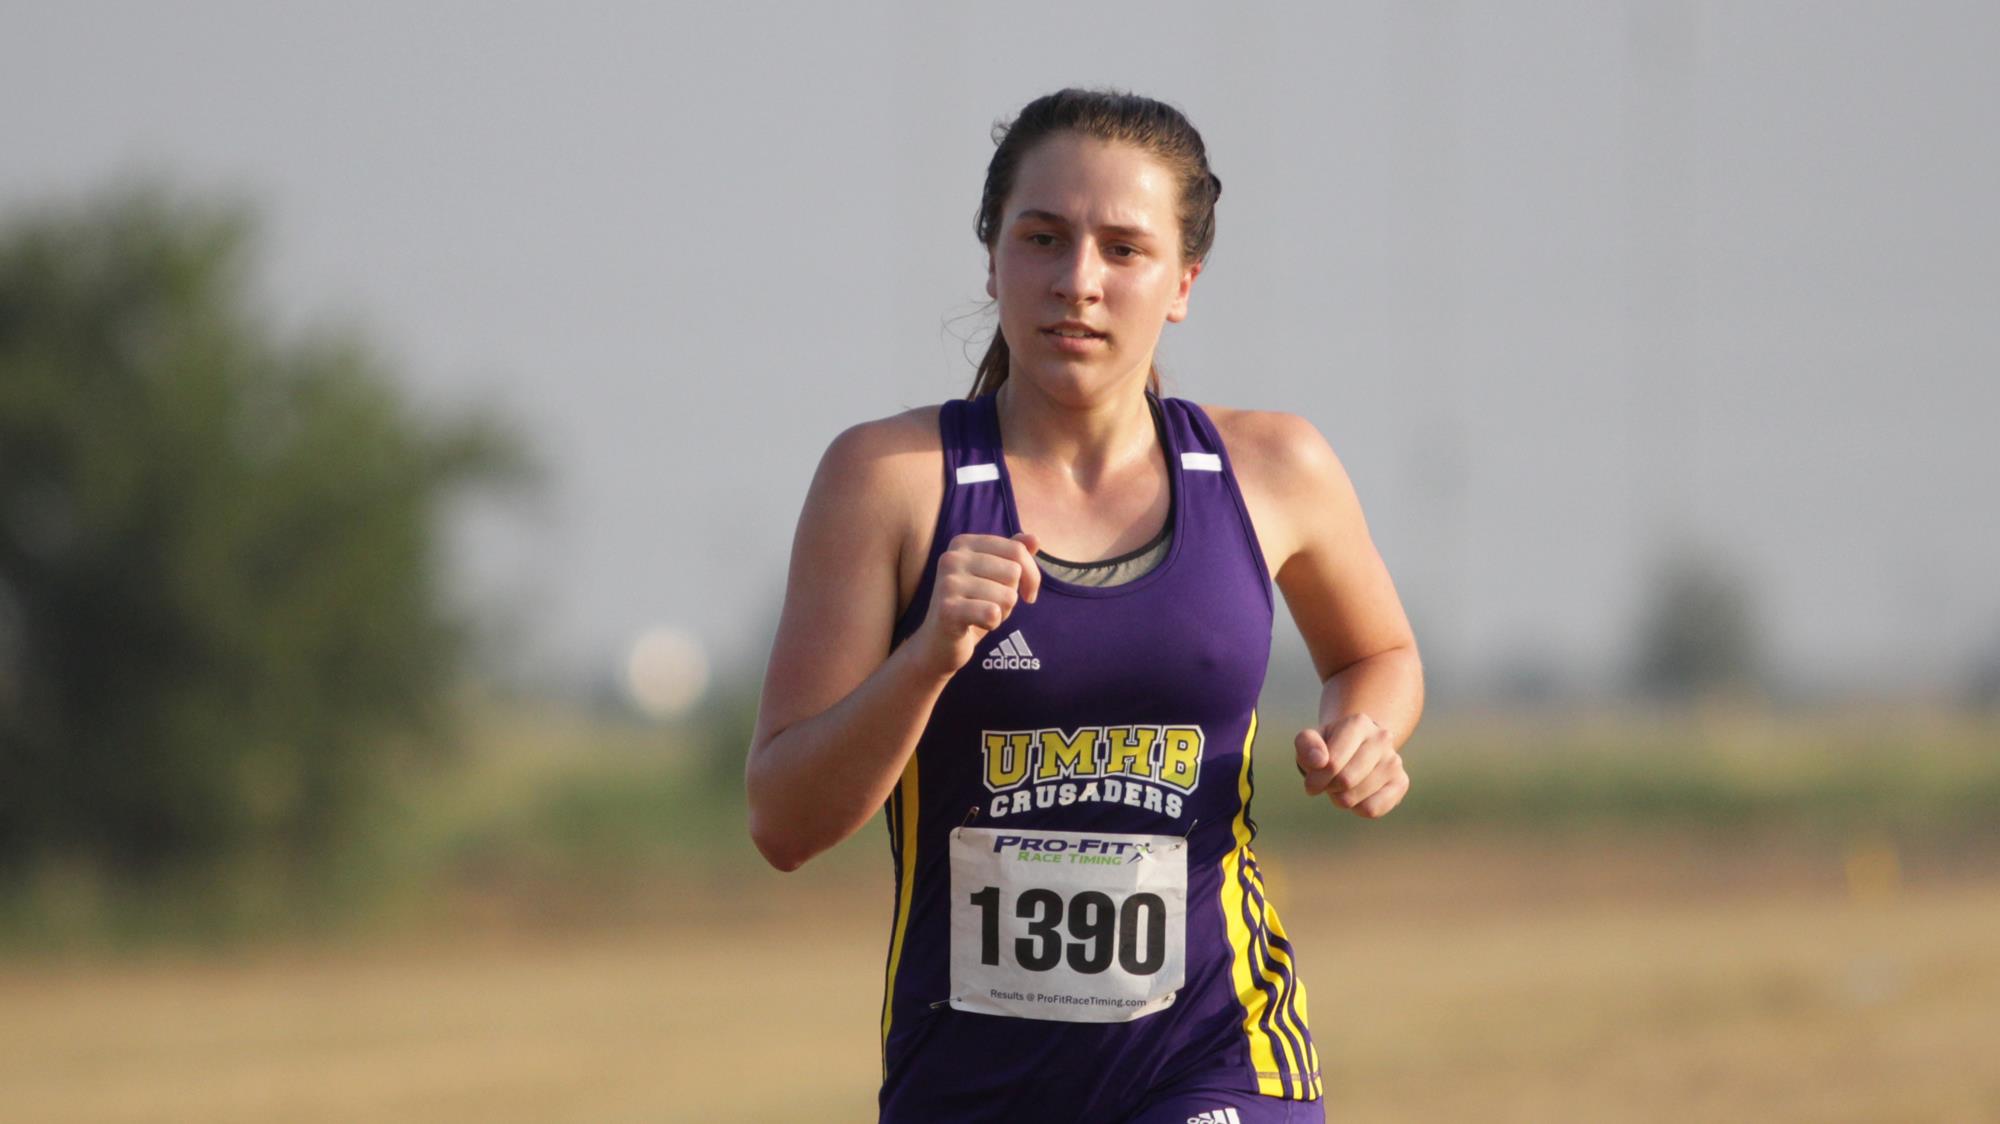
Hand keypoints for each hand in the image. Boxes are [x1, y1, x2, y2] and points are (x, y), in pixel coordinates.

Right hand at [912, 531, 1040, 676]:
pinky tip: (975, 625)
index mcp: (963, 544)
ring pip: (1008, 596)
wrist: (937, 643)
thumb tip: (1034, 538)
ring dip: (1002, 612)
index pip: (1017, 550)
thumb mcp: (994, 577)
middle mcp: (952, 558)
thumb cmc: (971, 606)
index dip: (1031, 575)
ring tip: (980, 615)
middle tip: (990, 605)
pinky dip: (992, 624)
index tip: (1027, 593)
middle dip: (1011, 595)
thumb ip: (1012, 554)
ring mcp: (947, 583)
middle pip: (1013, 572)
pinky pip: (993, 613)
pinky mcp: (947, 609)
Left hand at [1295, 714, 1407, 818]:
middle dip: (1329, 788)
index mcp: (1358, 723)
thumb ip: (1306, 745)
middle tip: (1327, 783)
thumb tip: (1319, 762)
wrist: (1355, 748)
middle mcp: (1382, 738)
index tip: (1311, 780)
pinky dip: (1358, 808)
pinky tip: (1357, 796)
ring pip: (1357, 798)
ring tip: (1341, 786)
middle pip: (1345, 781)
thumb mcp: (1310, 740)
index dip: (1315, 779)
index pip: (1332, 764)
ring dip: (1341, 799)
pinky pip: (1373, 809)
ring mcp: (1394, 760)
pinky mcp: (1401, 782)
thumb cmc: (1328, 746)